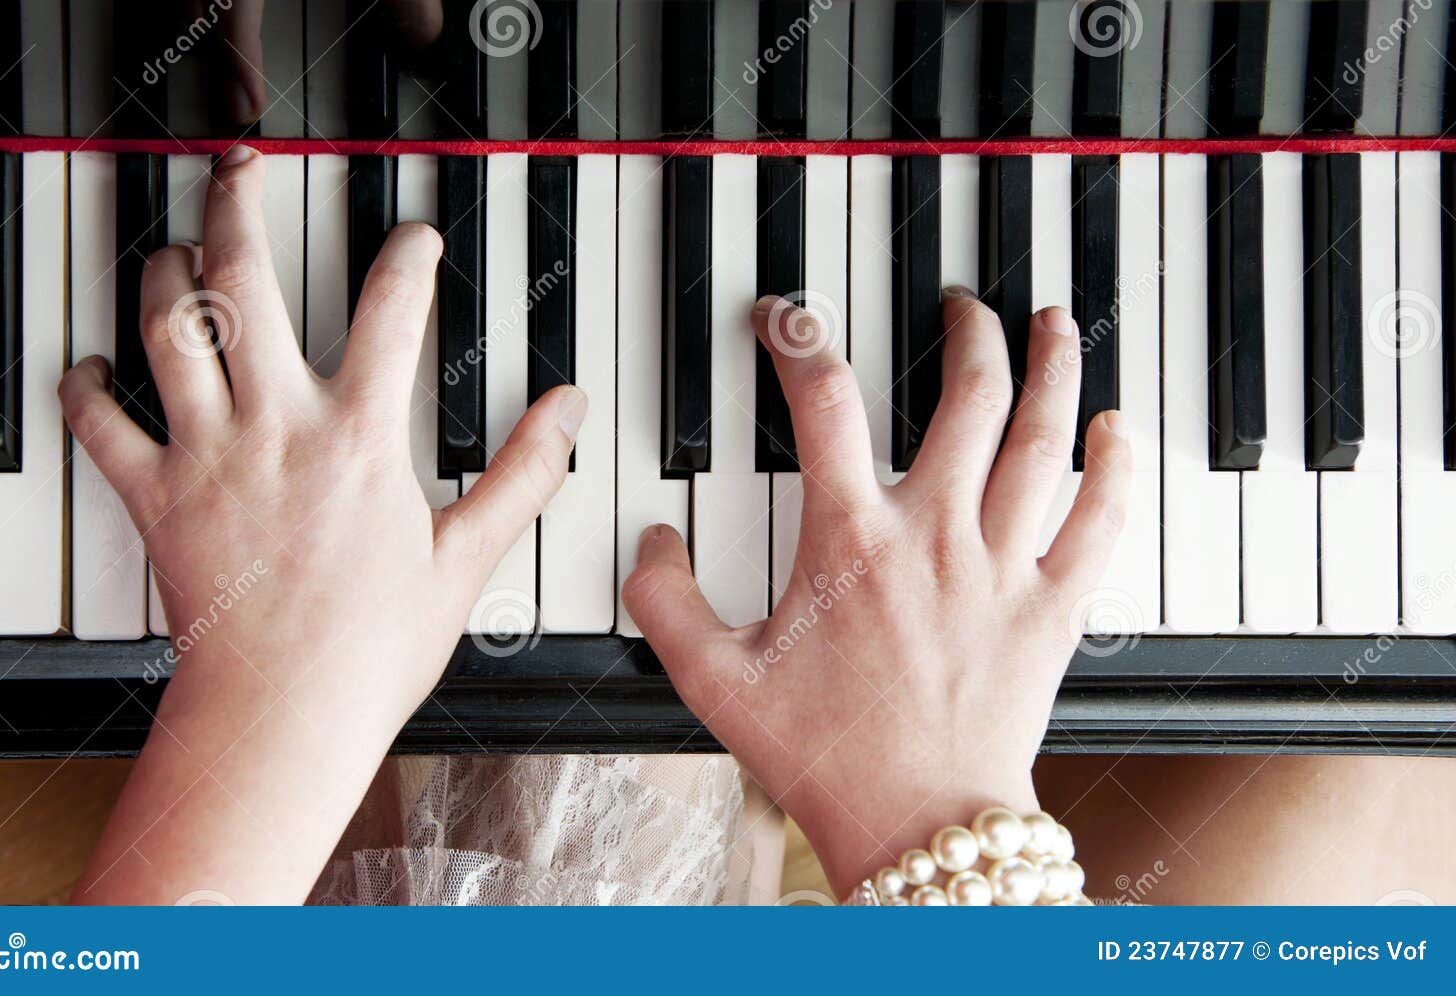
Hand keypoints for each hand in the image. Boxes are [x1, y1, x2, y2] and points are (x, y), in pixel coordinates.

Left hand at [63, 146, 584, 902]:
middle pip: (243, 282)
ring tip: (176, 245)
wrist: (282, 714)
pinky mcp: (154, 497)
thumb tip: (567, 410)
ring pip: (168, 328)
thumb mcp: (468, 557)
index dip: (409, 257)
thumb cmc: (370, 648)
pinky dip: (89, 386)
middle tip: (242, 167)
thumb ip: (523, 472)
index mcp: (358, 437)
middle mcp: (276, 427)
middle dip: (239, 204)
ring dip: (165, 272)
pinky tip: (93, 363)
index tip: (415, 239)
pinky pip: (103, 424)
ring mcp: (207, 456)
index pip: (390, 310)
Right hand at [623, 292, 1130, 895]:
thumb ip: (666, 602)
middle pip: (967, 396)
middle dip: (967, 331)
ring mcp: (1004, 567)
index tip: (788, 318)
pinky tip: (1114, 427)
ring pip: (1042, 438)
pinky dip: (1115, 465)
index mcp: (853, 541)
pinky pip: (1101, 519)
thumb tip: (650, 542)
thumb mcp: (716, 681)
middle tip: (962, 304)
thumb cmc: (827, 759)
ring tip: (1052, 320)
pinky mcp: (1053, 608)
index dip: (800, 341)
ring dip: (1050, 367)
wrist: (918, 828)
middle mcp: (936, 536)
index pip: (825, 404)